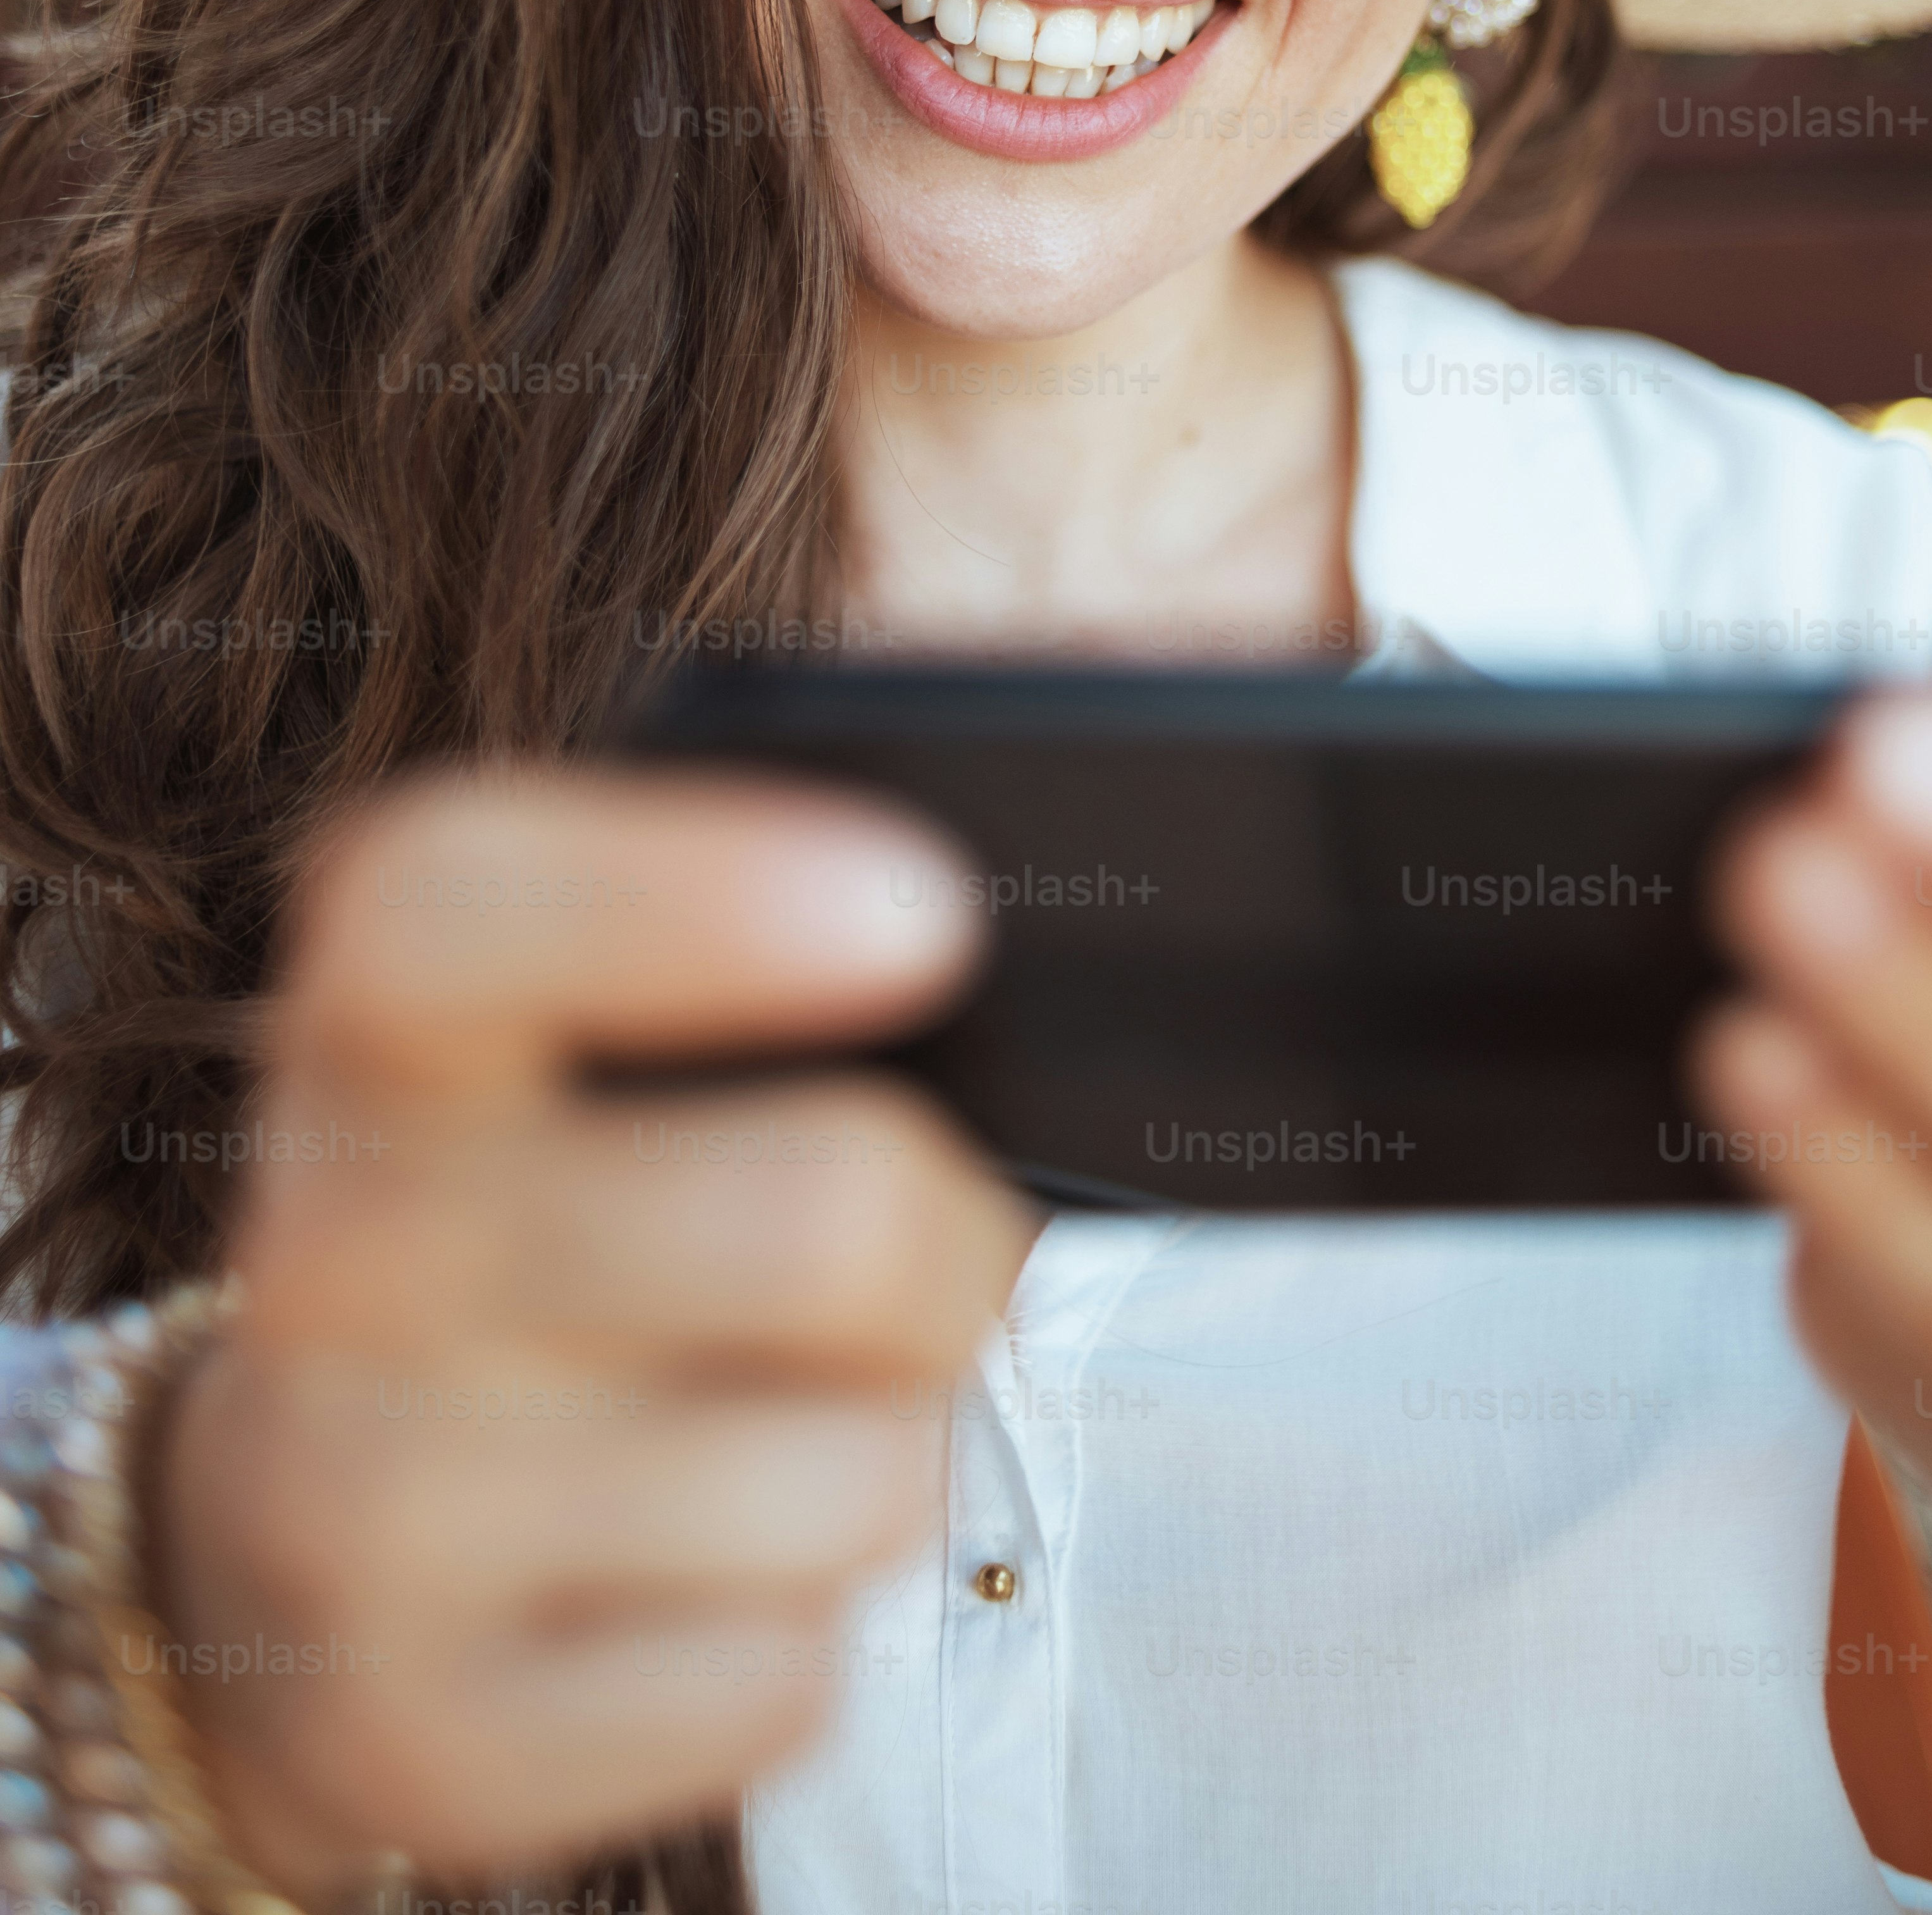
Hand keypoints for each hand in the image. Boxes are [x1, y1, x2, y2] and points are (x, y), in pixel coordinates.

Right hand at [153, 762, 1032, 1889]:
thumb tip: (964, 914)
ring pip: (841, 1479)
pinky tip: (702, 1593)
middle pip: (810, 1219)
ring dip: (887, 1461)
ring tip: (786, 1435)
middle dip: (952, 1251)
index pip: (463, 904)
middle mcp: (330, 1252)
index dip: (697, 893)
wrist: (273, 1572)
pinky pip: (776, 1682)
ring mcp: (346, 1508)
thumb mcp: (556, 1068)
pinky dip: (803, 1642)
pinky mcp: (409, 1733)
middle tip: (923, 1265)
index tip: (925, 912)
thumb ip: (727, 971)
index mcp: (371, 1037)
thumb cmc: (513, 1251)